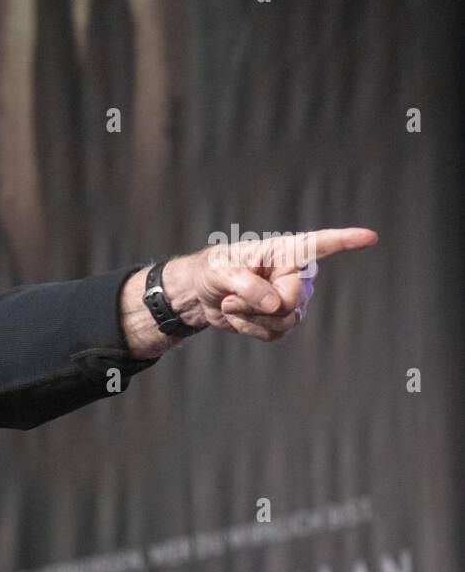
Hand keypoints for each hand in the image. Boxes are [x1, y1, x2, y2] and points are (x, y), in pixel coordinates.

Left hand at [163, 227, 378, 341]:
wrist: (201, 294)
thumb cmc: (212, 270)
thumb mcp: (222, 272)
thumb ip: (248, 286)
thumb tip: (278, 306)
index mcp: (284, 252)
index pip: (320, 244)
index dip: (346, 241)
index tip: (370, 237)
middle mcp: (295, 275)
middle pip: (293, 301)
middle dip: (260, 307)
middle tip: (232, 300)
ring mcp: (291, 300)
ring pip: (286, 321)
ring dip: (251, 319)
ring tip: (231, 305)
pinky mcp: (280, 320)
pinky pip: (273, 334)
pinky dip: (249, 329)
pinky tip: (238, 317)